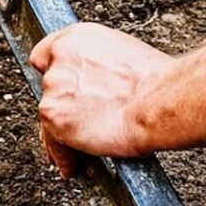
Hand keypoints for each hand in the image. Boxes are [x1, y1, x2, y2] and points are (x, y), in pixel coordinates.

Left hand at [29, 22, 172, 179]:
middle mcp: (60, 60)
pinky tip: (74, 165)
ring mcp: (54, 88)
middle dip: (64, 106)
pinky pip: (53, 142)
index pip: (46, 55)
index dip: (54, 75)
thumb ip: (100, 66)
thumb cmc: (156, 82)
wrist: (159, 102)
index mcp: (77, 39)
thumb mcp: (124, 57)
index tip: (60, 90)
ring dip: (63, 133)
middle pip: (49, 88)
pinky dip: (65, 157)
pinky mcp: (54, 116)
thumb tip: (100, 83)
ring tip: (79, 149)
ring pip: (49, 116)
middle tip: (79, 123)